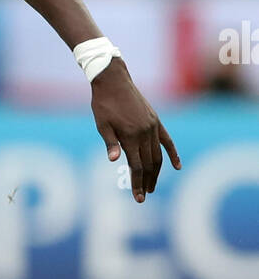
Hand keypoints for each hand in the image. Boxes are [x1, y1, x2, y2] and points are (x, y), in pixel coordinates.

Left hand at [91, 58, 180, 202]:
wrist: (113, 80)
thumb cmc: (103, 104)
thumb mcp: (102, 124)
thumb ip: (110, 143)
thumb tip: (114, 160)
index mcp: (130, 135)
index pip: (136, 166)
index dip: (137, 184)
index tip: (138, 198)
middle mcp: (144, 132)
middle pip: (148, 164)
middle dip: (146, 182)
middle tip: (144, 196)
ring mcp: (152, 127)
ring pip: (157, 155)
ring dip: (156, 173)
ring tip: (152, 186)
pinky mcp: (156, 121)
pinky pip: (167, 141)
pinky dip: (173, 154)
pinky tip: (177, 167)